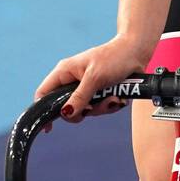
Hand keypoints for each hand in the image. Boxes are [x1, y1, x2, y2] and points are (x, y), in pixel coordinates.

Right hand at [33, 34, 155, 132]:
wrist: (137, 52)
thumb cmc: (115, 57)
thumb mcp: (95, 78)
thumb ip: (79, 97)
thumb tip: (65, 113)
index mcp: (65, 72)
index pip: (44, 93)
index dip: (43, 110)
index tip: (49, 128)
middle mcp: (73, 81)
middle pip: (67, 108)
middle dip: (84, 111)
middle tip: (94, 106)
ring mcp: (86, 88)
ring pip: (86, 110)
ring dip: (101, 108)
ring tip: (113, 96)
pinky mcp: (99, 93)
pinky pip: (100, 108)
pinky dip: (110, 105)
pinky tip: (118, 97)